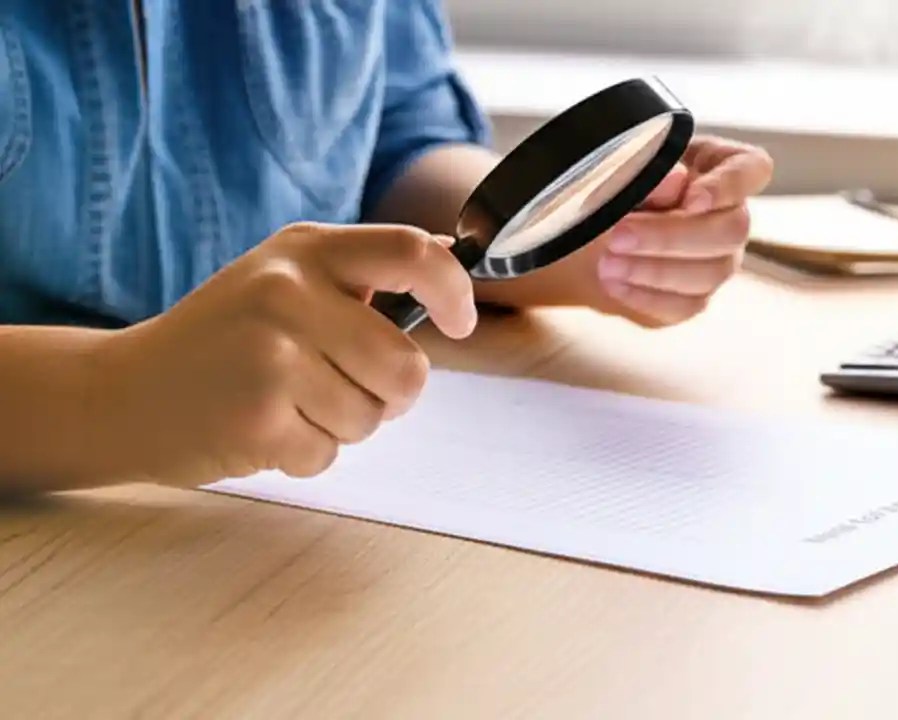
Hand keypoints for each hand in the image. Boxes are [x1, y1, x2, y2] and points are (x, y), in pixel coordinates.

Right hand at [96, 222, 476, 486]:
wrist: (123, 394)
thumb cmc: (222, 340)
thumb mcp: (284, 278)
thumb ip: (363, 273)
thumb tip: (452, 259)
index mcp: (305, 251)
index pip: (412, 252)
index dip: (454, 291)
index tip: (460, 323)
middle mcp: (289, 293)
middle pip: (406, 366)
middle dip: (390, 394)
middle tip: (342, 387)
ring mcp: (272, 355)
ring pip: (372, 417)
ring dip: (342, 425)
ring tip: (287, 402)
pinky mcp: (259, 417)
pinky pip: (329, 454)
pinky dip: (304, 454)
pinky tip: (262, 427)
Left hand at [472, 134, 772, 326]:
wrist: (592, 226)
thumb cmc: (617, 181)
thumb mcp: (626, 164)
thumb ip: (652, 169)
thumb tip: (677, 180)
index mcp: (722, 166)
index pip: (753, 169)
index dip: (729, 186)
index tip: (691, 199)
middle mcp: (731, 215)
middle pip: (731, 231)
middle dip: (671, 236)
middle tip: (619, 235)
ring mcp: (719, 260)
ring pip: (711, 273)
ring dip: (655, 270)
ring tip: (608, 262)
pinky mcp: (694, 297)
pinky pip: (684, 305)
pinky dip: (646, 295)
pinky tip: (613, 282)